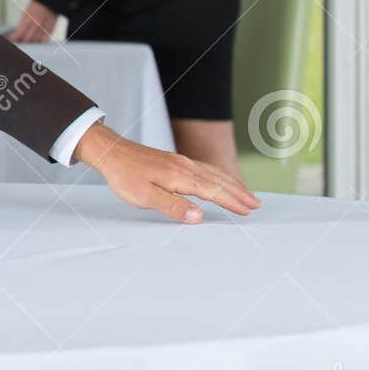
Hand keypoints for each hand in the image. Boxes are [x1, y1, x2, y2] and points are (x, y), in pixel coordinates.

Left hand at [7, 0, 58, 42]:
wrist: (49, 0)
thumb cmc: (37, 6)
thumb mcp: (25, 14)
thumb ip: (22, 25)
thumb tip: (18, 35)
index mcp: (27, 19)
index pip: (19, 34)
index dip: (14, 39)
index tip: (12, 41)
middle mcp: (36, 25)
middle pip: (27, 39)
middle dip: (22, 41)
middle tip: (20, 42)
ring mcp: (44, 28)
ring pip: (35, 41)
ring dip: (31, 42)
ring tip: (28, 41)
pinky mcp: (50, 29)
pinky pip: (44, 40)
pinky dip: (39, 42)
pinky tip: (36, 41)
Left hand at [74, 122, 259, 223]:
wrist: (112, 153)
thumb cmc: (125, 176)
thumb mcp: (145, 196)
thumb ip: (173, 206)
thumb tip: (198, 216)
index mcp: (181, 176)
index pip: (213, 191)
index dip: (231, 202)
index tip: (247, 211)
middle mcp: (186, 166)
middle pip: (219, 180)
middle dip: (239, 192)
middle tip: (256, 204)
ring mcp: (182, 162)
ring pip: (214, 173)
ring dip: (231, 184)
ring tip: (246, 194)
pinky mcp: (176, 161)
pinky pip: (205, 169)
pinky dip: (218, 176)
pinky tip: (219, 180)